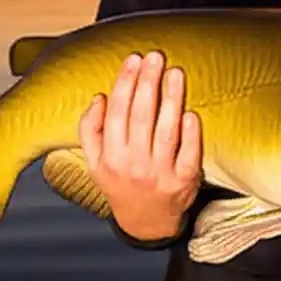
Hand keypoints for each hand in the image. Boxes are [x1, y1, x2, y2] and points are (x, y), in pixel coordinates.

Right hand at [79, 50, 201, 240]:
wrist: (146, 224)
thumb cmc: (122, 184)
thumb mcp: (95, 164)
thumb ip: (90, 131)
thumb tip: (99, 98)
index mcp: (111, 157)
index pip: (117, 113)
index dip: (125, 83)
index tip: (133, 59)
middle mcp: (134, 165)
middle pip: (140, 117)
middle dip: (148, 83)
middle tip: (155, 57)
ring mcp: (160, 173)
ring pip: (165, 131)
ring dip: (171, 99)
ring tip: (175, 73)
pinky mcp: (184, 181)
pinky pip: (188, 153)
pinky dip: (190, 133)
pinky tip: (190, 112)